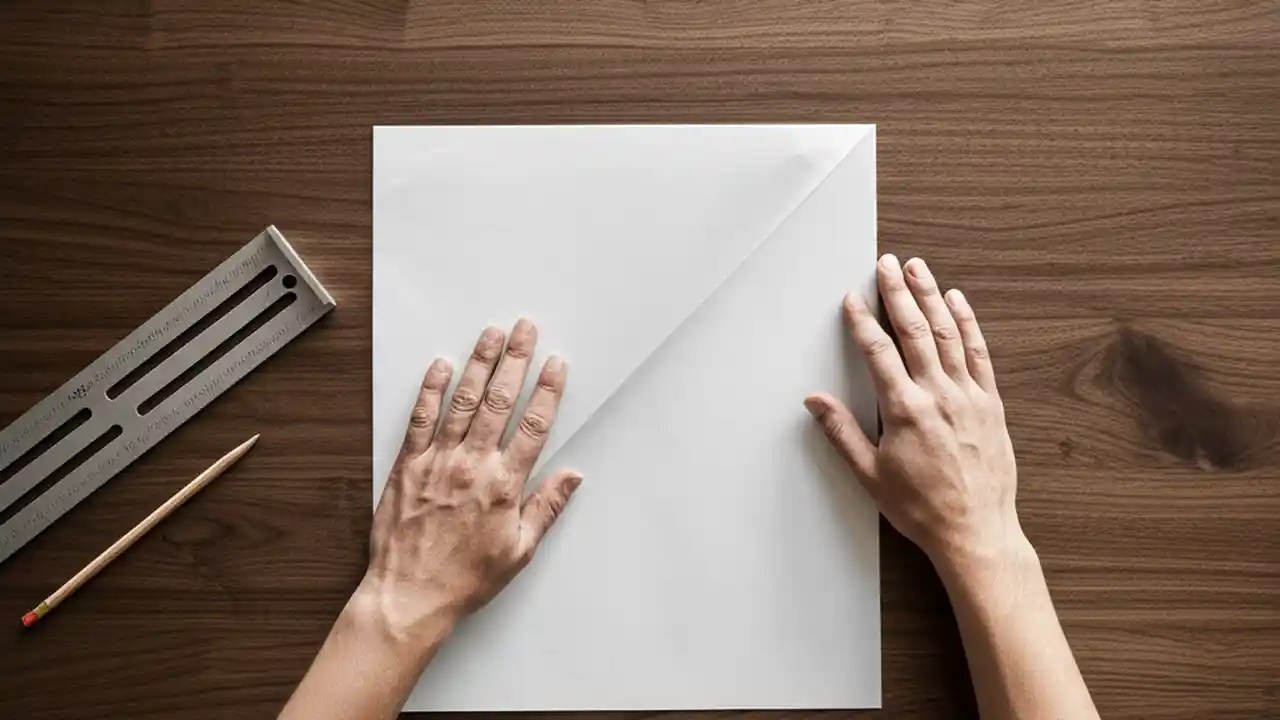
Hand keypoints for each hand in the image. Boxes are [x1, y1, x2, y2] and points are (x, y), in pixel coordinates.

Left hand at [360, 319, 582, 641]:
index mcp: (504, 485)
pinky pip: (421, 419)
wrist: (410, 596)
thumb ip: (547, 507)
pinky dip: (430, 390)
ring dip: (479, 364)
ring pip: (463, 401)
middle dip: (516, 360)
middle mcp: (473, 465)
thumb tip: (573, 475)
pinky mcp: (408, 466)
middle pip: (500, 401)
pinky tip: (441, 366)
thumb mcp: (520, 550)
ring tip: (491, 334)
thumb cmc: (465, 579)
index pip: (533, 426)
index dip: (548, 390)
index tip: (556, 364)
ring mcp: (438, 461)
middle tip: (526, 329)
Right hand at [805, 255, 1021, 570]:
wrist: (976, 533)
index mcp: (905, 411)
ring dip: (932, 296)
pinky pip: (979, 354)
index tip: (852, 299)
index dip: (862, 321)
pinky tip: (958, 303)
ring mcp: (969, 396)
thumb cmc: (922, 509)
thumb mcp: (870, 476)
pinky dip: (968, 324)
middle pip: (915, 330)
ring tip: (919, 269)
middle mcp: (939, 395)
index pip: (878, 352)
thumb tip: (815, 403)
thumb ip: (842, 433)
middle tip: (886, 264)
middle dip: (898, 292)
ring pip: (948, 333)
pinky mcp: (990, 404)